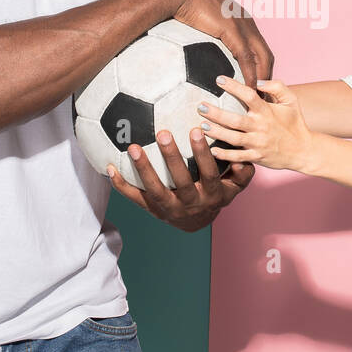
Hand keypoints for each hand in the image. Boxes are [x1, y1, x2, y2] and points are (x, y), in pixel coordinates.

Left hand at [107, 126, 254, 232]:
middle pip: (180, 181)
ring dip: (143, 169)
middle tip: (162, 133)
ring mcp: (169, 208)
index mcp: (211, 194)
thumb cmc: (216, 193)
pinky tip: (109, 167)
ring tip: (133, 147)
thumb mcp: (234, 186)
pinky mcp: (152, 209)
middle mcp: (190, 202)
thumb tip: (241, 158)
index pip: (209, 173)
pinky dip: (121, 185)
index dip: (202, 154)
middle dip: (171, 157)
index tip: (196, 129)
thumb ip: (242, 172)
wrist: (197, 222)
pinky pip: (135, 198)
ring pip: (155, 190)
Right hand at [152, 0, 274, 88]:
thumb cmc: (183, 0)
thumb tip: (195, 44)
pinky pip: (247, 58)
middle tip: (262, 95)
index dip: (260, 65)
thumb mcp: (199, 17)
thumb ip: (204, 31)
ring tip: (259, 97)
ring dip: (262, 79)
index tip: (256, 83)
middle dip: (267, 76)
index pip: (258, 46)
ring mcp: (242, 26)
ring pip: (262, 58)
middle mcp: (246, 22)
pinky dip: (251, 75)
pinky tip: (249, 89)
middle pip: (266, 54)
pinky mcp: (233, 31)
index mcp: (240, 19)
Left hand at [198, 77, 319, 173]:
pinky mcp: (257, 157)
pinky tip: (211, 150)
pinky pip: (238, 157)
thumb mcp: (291, 100)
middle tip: (200, 107)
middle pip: (234, 119)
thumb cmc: (295, 123)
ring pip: (233, 138)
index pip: (249, 96)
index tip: (219, 79)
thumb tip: (258, 81)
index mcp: (267, 111)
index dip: (233, 86)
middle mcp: (261, 127)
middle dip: (216, 113)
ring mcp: (258, 143)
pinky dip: (224, 155)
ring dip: (216, 132)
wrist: (303, 150)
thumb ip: (277, 86)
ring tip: (202, 126)